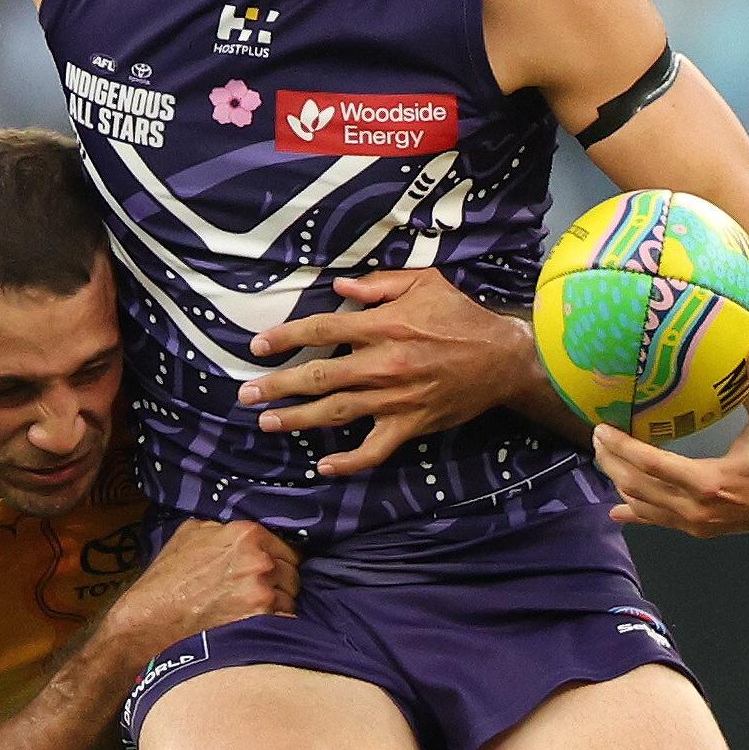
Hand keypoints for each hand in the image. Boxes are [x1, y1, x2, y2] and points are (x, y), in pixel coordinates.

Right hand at [106, 520, 299, 653]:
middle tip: (258, 595)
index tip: (270, 573)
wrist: (147, 622)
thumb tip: (240, 533)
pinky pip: (284, 621)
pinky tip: (253, 626)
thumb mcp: (189, 534)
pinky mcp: (260, 621)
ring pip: (289, 597)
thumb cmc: (165, 580)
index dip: (278, 561)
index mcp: (246, 534)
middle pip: (292, 572)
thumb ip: (223, 529)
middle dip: (280, 582)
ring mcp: (262, 591)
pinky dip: (274, 625)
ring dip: (277, 605)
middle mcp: (259, 560)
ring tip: (251, 612)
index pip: (287, 547)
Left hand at [238, 269, 531, 475]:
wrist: (501, 358)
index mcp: (383, 326)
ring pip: (335, 412)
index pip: (322, 331)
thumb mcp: (424, 283)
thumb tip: (338, 288)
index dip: (285, 338)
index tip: (258, 347)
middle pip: (318, 376)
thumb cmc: (460, 315)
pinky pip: (374, 450)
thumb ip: (379, 284)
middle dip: (278, 386)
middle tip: (246, 395)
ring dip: (297, 419)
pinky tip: (323, 467)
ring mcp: (394, 399)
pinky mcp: (409, 426)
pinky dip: (348, 462)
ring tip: (267, 423)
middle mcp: (382, 364)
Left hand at [592, 342, 748, 536]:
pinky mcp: (700, 530)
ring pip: (643, 506)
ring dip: (619, 482)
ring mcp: (697, 523)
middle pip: (637, 486)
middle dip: (611, 462)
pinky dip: (635, 514)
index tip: (600, 429)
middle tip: (595, 437)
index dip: (621, 448)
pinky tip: (615, 511)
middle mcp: (698, 508)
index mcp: (711, 481)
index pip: (652, 464)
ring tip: (603, 457)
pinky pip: (659, 523)